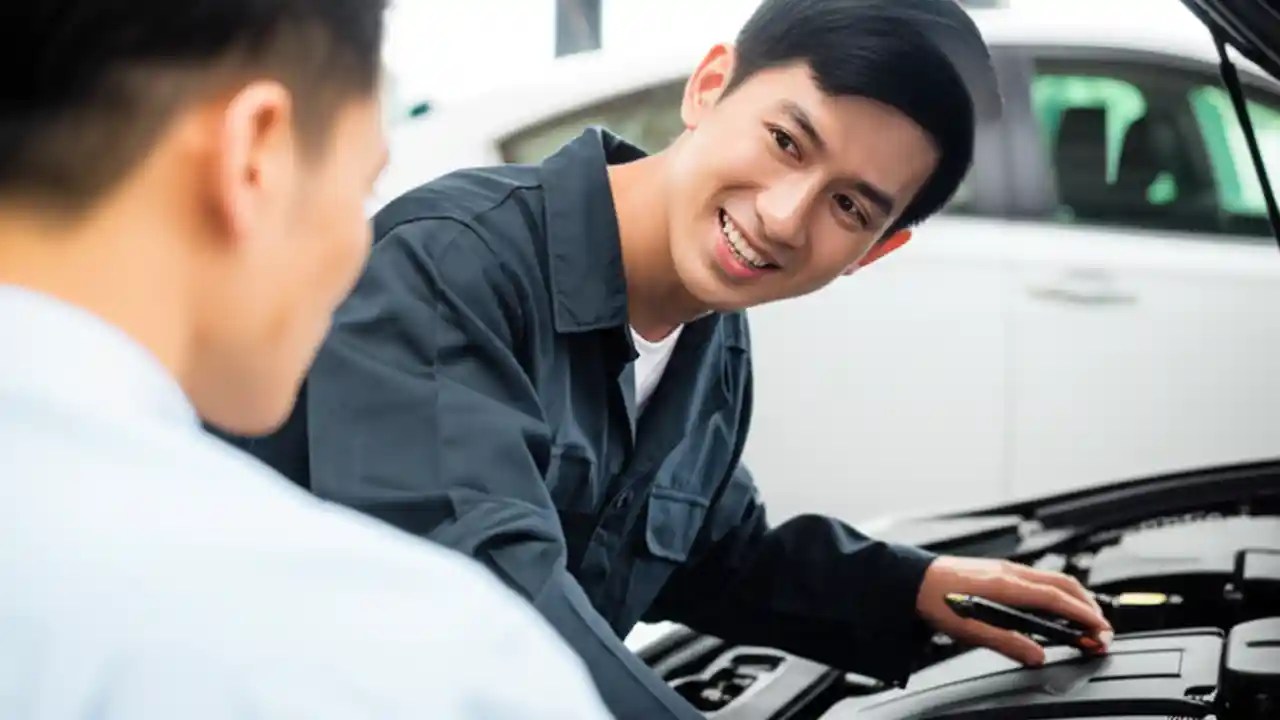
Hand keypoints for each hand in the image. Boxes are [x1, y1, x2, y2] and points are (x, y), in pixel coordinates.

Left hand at [916, 556, 1113, 665]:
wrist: (911, 579)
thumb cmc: (935, 600)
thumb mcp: (970, 630)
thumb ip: (1007, 643)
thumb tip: (1038, 657)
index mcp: (1005, 585)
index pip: (1056, 598)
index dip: (1083, 614)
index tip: (1102, 629)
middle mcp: (1010, 572)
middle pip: (1063, 584)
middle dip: (1088, 605)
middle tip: (1102, 629)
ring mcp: (1005, 568)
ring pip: (1053, 579)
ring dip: (1075, 597)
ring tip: (1087, 619)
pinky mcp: (999, 571)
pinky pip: (1040, 578)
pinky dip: (1058, 592)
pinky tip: (1058, 605)